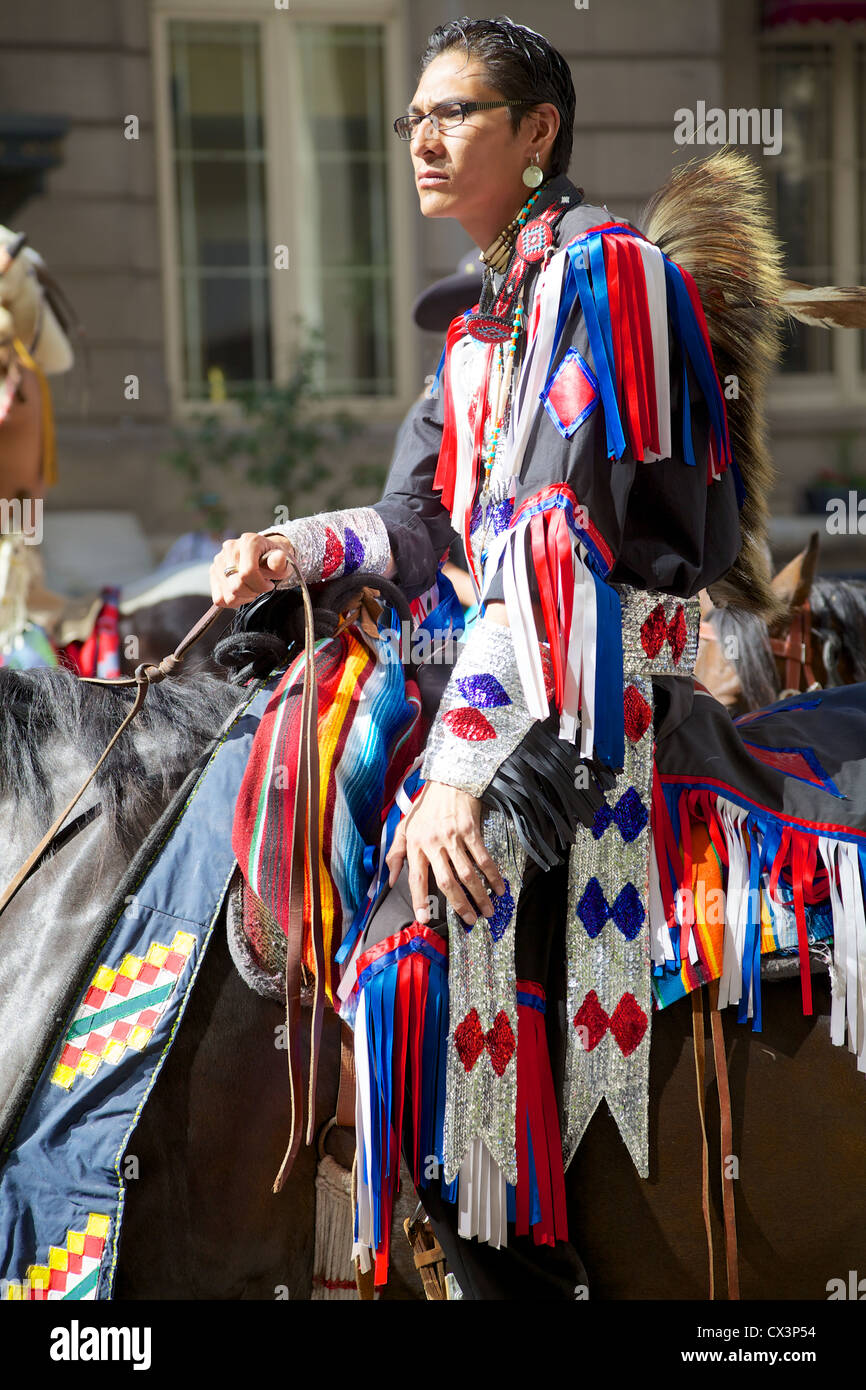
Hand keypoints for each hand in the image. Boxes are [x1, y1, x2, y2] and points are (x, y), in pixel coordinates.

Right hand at [210, 532, 296, 608]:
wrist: (265, 553)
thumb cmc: (274, 559)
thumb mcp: (283, 560)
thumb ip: (280, 562)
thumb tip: (279, 557)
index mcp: (249, 542)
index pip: (248, 573)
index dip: (260, 585)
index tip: (269, 585)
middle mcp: (230, 548)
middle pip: (236, 586)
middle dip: (252, 592)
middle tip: (260, 586)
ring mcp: (219, 560)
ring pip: (228, 595)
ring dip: (243, 597)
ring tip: (251, 587)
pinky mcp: (213, 571)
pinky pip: (219, 598)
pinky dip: (232, 600)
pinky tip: (242, 591)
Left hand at [386, 781, 505, 926]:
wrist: (448, 780)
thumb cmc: (426, 806)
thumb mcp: (404, 827)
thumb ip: (395, 854)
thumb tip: (390, 880)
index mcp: (415, 844)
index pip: (417, 878)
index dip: (419, 899)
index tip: (423, 919)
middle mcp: (433, 843)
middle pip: (447, 882)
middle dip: (459, 905)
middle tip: (470, 921)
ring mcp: (453, 837)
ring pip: (467, 874)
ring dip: (479, 895)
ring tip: (487, 911)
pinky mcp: (471, 830)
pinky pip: (483, 858)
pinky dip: (493, 876)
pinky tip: (499, 888)